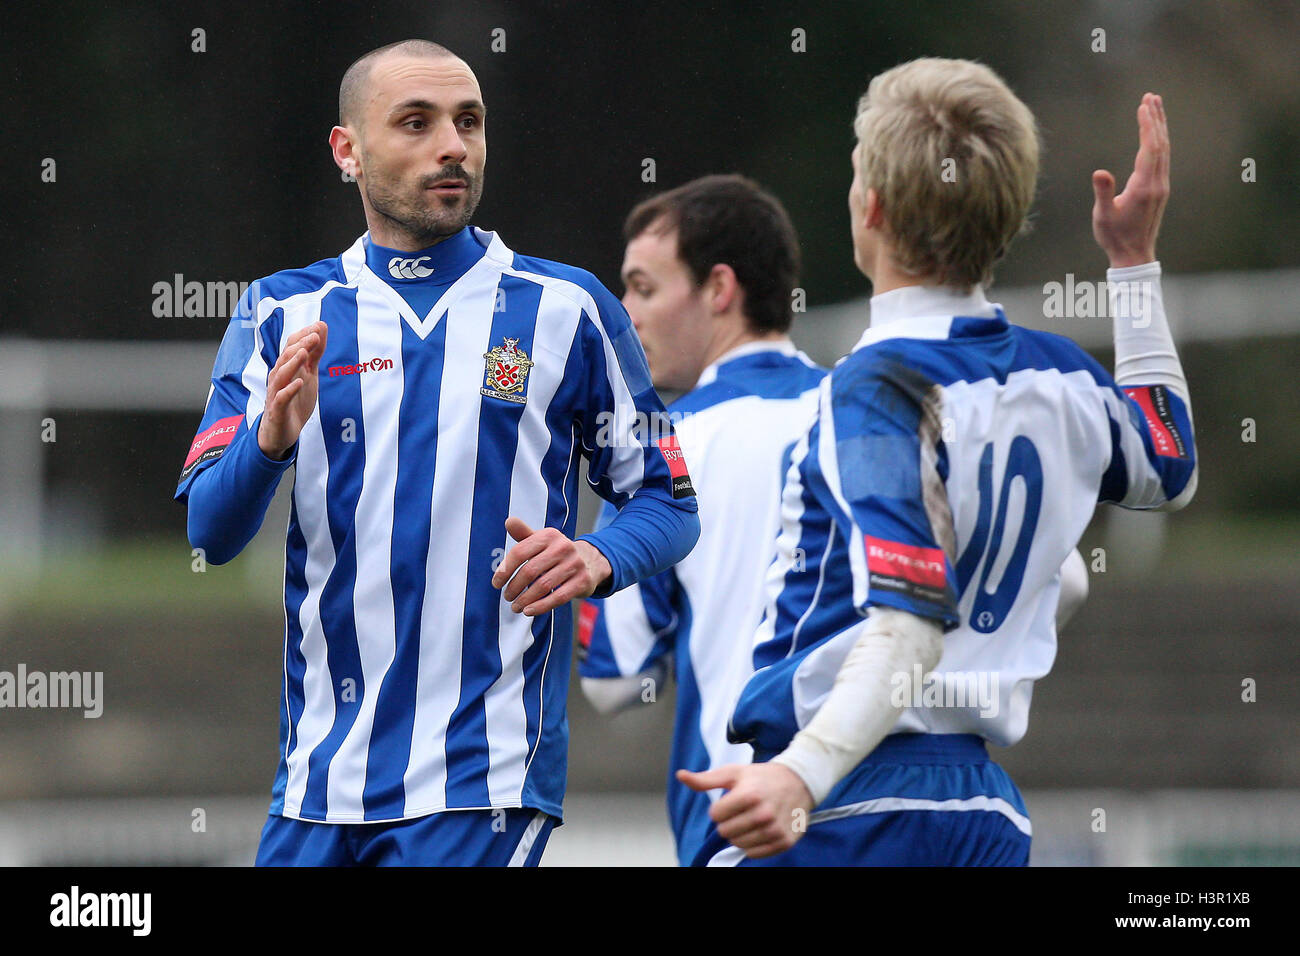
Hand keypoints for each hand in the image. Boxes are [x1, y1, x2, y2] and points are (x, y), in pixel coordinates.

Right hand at [259, 321, 327, 459]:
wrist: (282, 431)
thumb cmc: (295, 399)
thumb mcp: (309, 373)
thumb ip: (315, 353)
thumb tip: (321, 328)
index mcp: (287, 367)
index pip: (292, 346)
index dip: (304, 336)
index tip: (319, 326)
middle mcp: (279, 376)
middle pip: (287, 357)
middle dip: (300, 345)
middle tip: (315, 336)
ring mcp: (277, 392)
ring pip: (281, 374)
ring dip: (293, 363)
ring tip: (305, 353)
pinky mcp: (277, 409)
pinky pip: (281, 398)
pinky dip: (289, 389)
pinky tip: (299, 382)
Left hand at [492, 517, 611, 615]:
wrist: (590, 561)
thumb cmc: (557, 553)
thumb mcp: (542, 540)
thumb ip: (524, 534)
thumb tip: (509, 521)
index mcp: (549, 536)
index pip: (520, 552)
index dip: (505, 569)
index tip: (497, 583)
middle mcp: (563, 547)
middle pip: (530, 571)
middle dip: (514, 587)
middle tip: (507, 596)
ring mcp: (574, 565)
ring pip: (543, 586)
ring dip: (525, 599)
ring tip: (515, 606)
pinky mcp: (582, 581)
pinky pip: (558, 597)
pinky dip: (541, 606)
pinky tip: (529, 611)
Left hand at [677, 762, 813, 859]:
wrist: (799, 782)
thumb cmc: (761, 777)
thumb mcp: (734, 773)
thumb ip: (706, 779)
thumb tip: (680, 775)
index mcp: (749, 795)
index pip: (715, 815)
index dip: (719, 809)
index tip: (731, 801)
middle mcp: (763, 814)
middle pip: (726, 832)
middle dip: (728, 822)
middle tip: (741, 811)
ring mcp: (775, 829)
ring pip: (739, 844)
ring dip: (739, 834)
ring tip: (750, 820)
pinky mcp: (784, 841)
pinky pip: (755, 854)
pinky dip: (752, 845)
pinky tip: (759, 830)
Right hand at [1092, 92, 1169, 268]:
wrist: (1134, 255)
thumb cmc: (1115, 237)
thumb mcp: (1103, 216)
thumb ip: (1103, 193)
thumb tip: (1099, 172)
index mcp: (1144, 186)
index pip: (1149, 148)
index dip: (1147, 125)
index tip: (1143, 105)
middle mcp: (1157, 183)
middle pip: (1161, 144)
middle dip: (1156, 119)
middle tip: (1151, 96)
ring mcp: (1161, 186)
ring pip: (1164, 149)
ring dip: (1159, 127)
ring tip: (1154, 107)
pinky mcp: (1159, 189)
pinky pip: (1163, 158)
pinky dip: (1159, 141)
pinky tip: (1155, 134)